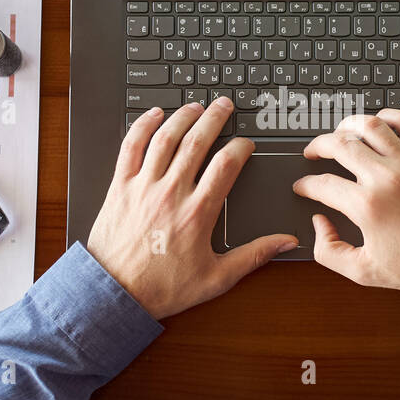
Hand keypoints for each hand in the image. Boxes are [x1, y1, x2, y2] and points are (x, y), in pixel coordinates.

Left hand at [86, 99, 297, 319]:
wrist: (114, 293)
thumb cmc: (162, 288)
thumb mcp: (216, 278)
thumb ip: (254, 256)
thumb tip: (285, 242)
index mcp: (197, 213)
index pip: (226, 164)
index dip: (240, 147)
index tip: (245, 144)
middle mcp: (171, 194)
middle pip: (197, 142)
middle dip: (215, 118)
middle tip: (225, 105)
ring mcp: (143, 187)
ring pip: (165, 138)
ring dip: (183, 116)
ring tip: (196, 105)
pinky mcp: (120, 187)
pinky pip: (131, 146)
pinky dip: (143, 126)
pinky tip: (154, 115)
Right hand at [292, 109, 399, 293]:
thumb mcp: (364, 272)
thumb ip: (329, 251)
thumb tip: (319, 224)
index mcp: (368, 206)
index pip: (323, 184)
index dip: (306, 185)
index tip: (304, 187)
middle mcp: (387, 178)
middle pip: (339, 145)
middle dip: (318, 146)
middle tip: (313, 153)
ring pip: (369, 125)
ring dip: (348, 126)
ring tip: (340, 134)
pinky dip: (387, 116)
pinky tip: (378, 125)